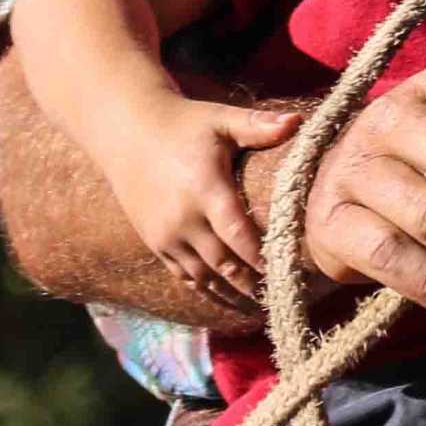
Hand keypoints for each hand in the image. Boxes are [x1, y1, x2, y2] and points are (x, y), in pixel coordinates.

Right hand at [95, 97, 303, 311]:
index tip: (288, 272)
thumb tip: (298, 120)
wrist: (127, 132)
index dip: (262, 257)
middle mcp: (183, 218)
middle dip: (254, 282)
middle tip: (283, 295)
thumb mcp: (220, 120)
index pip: (238, 234)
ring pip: (204, 277)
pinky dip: (207, 290)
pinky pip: (183, 276)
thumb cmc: (183, 124)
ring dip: (232, 293)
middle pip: (225, 263)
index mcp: (204, 188)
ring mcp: (166, 234)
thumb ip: (258, 126)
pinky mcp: (155, 243)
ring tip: (261, 305)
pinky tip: (228, 299)